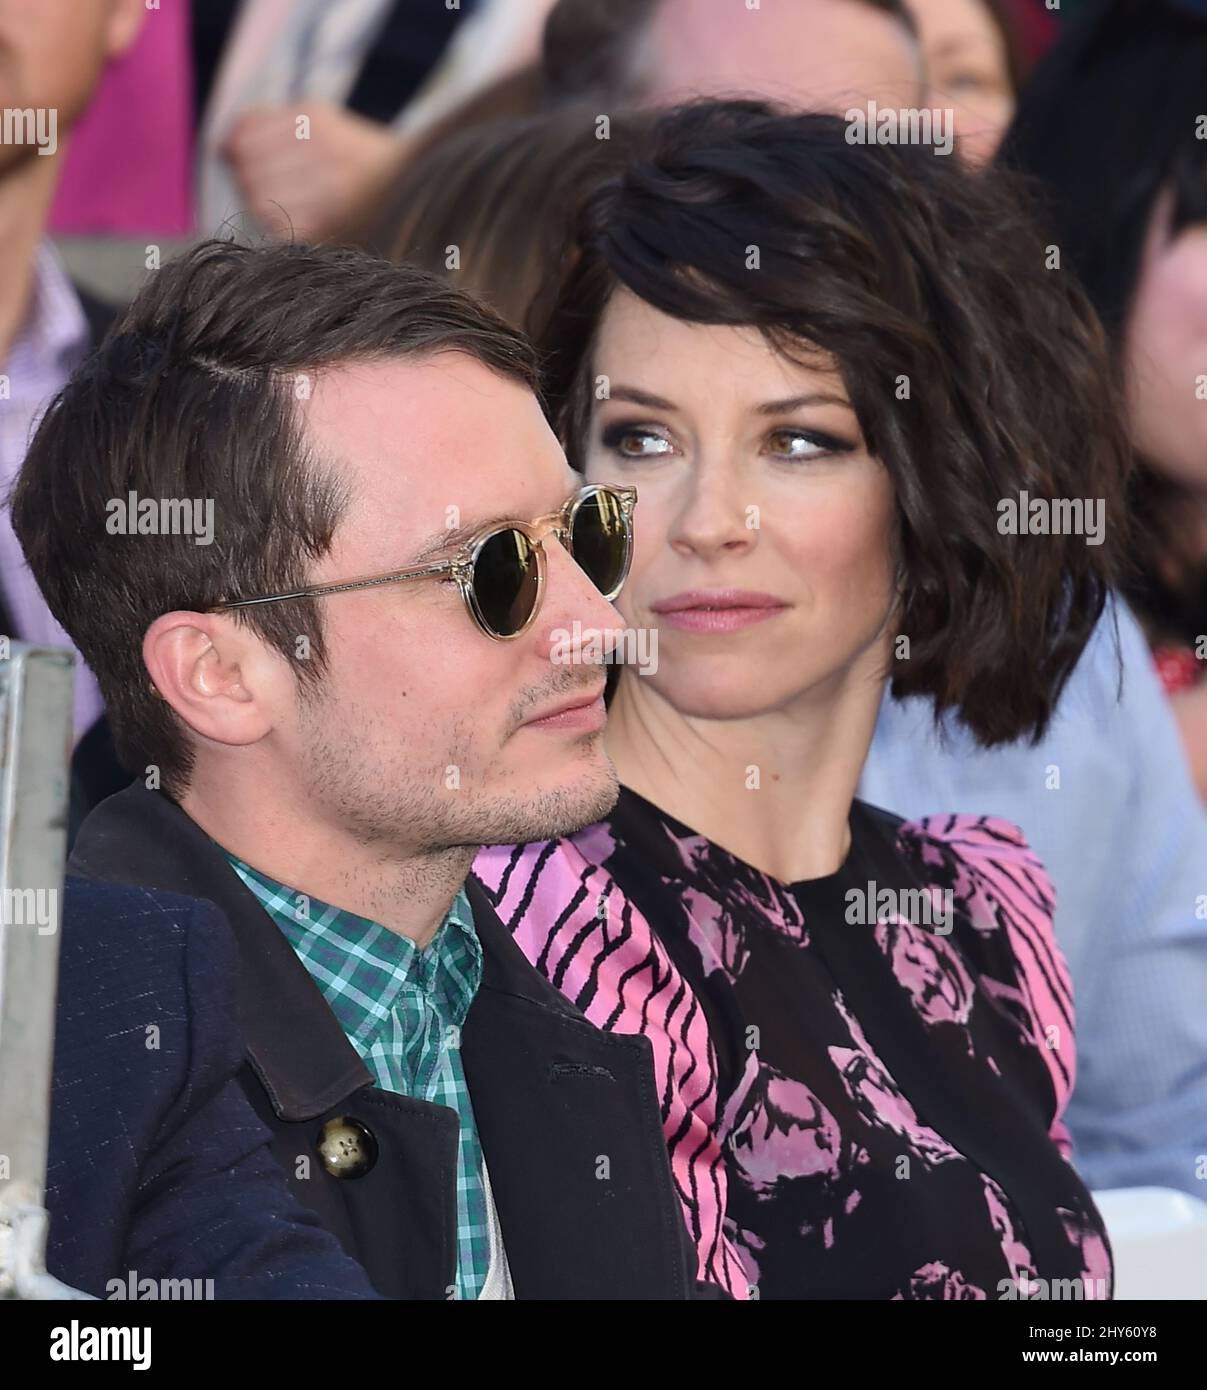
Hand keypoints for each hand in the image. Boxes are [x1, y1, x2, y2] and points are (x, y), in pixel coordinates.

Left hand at [222, 101, 402, 240]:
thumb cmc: (358, 160)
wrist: (414, 194)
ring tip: (288, 199)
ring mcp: (324, 194)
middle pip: (248, 166)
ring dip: (261, 200)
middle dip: (249, 174)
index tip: (243, 155)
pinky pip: (275, 223)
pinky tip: (297, 218)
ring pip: (257, 196)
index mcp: (317, 121)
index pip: (244, 135)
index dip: (237, 147)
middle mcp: (321, 154)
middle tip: (270, 182)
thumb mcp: (322, 122)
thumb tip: (224, 142)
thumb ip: (271, 124)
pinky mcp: (325, 229)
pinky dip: (276, 222)